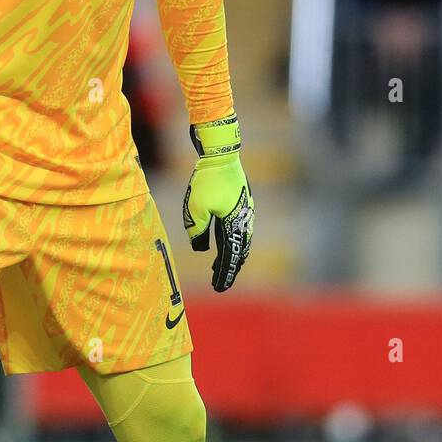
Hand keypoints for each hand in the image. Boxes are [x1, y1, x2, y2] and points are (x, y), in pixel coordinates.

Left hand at [183, 114, 253, 291]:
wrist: (221, 154)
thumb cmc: (207, 181)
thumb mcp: (195, 210)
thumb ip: (198, 232)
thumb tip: (201, 248)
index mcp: (234, 225)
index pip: (230, 256)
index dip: (224, 274)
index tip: (219, 288)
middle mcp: (244, 220)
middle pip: (239, 251)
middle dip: (229, 267)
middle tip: (219, 282)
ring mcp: (246, 211)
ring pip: (240, 240)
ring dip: (231, 254)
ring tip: (219, 266)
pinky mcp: (242, 203)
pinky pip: (239, 228)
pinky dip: (232, 239)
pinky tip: (223, 240)